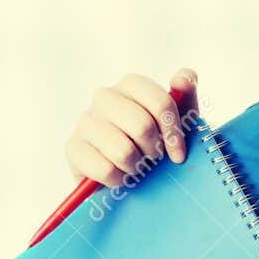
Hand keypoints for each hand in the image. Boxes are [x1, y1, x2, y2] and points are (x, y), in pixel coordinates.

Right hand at [64, 68, 199, 186]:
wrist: (125, 176)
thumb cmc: (152, 144)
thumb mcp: (176, 122)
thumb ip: (185, 95)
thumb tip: (182, 77)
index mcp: (131, 85)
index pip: (160, 102)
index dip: (173, 132)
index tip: (178, 155)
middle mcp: (105, 97)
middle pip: (142, 126)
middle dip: (153, 151)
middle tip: (152, 160)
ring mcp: (85, 121)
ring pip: (123, 151)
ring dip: (136, 167)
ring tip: (135, 167)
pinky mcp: (72, 148)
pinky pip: (105, 170)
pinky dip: (118, 181)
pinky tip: (118, 177)